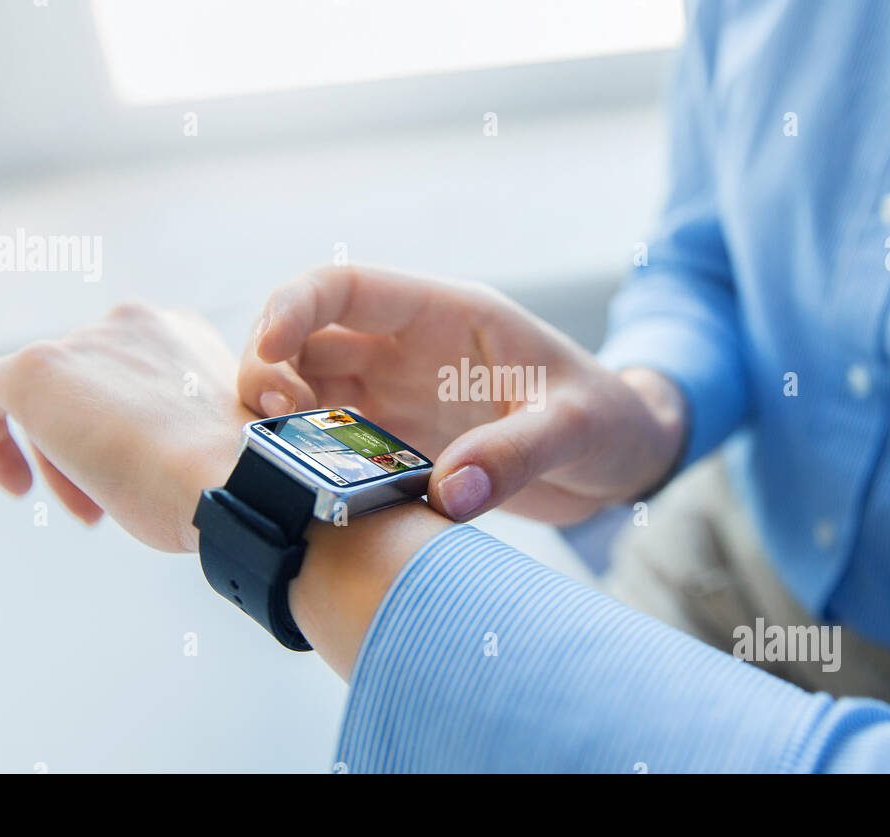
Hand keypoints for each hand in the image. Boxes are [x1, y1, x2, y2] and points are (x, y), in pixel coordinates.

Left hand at [0, 303, 253, 551]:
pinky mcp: (36, 370)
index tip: (134, 473)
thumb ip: (175, 423)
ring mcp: (84, 342)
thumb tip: (147, 452)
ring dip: (61, 458)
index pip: (128, 374)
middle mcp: (132, 323)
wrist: (235, 479)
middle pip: (83, 386)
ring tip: (91, 510)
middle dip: (90, 447)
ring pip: (44, 401)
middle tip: (108, 506)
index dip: (122, 429)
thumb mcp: (211, 436)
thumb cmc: (231, 476)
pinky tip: (14, 485)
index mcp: (181, 333)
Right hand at [237, 265, 685, 523]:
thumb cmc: (610, 419)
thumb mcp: (577, 426)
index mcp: (445, 314)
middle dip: (271, 372)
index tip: (266, 350)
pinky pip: (336, 445)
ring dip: (283, 422)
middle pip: (306, 339)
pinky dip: (312, 462)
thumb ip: (515, 453)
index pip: (347, 286)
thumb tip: (446, 496)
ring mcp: (399, 398)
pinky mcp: (401, 446)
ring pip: (309, 392)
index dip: (294, 307)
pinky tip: (311, 490)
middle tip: (276, 427)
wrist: (623, 459)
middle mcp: (408, 350)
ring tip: (285, 464)